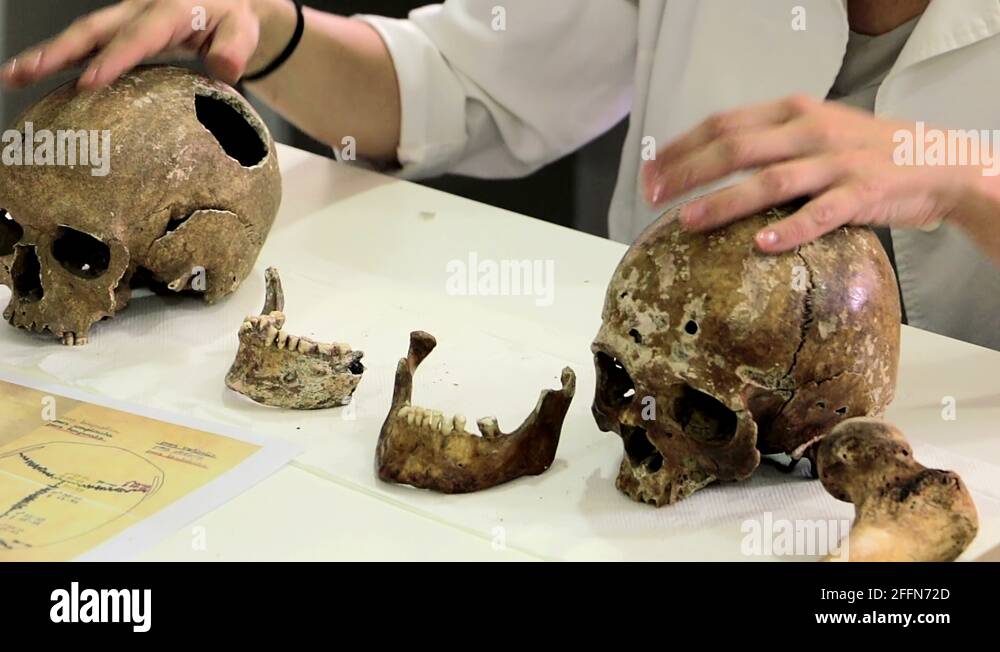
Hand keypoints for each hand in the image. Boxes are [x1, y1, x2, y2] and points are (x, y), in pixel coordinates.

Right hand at [1, 0, 288, 89]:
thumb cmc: (234, 20)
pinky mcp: (118, 28)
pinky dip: (60, 59)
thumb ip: (235, 48)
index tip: (90, 82)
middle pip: (94, 30)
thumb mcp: (243, 31)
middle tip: (26, 72)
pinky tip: (33, 76)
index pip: (139, 37)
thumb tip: (224, 67)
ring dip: (47, 55)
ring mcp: (125, 17)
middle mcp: (140, 9)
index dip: (114, 59)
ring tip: (12, 76)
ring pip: (82, 35)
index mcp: (171, 10)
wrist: (227, 4)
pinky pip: (86, 43)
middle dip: (59, 52)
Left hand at [642, 95, 984, 252]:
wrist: (939, 162)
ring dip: (724, 202)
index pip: (725, 124)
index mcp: (794, 112)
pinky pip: (822, 213)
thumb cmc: (865, 152)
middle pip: (736, 148)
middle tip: (653, 197)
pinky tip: (762, 245)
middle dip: (687, 172)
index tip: (650, 172)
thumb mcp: (815, 131)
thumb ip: (769, 142)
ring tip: (687, 221)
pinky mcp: (864, 193)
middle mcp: (811, 131)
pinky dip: (791, 229)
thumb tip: (709, 165)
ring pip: (770, 181)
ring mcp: (838, 162)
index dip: (682, 146)